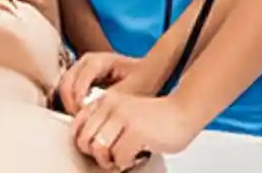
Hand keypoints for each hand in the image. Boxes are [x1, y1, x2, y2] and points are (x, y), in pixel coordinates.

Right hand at [57, 51, 141, 113]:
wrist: (144, 72)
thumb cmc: (141, 78)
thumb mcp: (132, 88)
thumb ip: (113, 97)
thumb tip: (94, 108)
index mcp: (100, 60)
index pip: (82, 77)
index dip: (80, 96)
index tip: (84, 112)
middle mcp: (87, 61)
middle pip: (67, 80)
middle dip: (70, 102)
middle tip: (80, 119)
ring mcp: (81, 67)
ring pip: (64, 85)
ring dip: (68, 103)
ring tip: (80, 118)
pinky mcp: (79, 75)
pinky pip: (67, 88)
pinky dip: (69, 102)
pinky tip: (80, 114)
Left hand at [72, 90, 199, 170]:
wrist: (184, 111)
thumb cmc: (156, 117)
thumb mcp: (124, 113)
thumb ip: (106, 122)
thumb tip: (87, 146)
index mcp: (105, 100)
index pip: (77, 125)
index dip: (84, 144)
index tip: (98, 150)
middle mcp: (111, 105)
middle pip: (85, 141)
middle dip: (97, 156)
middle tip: (113, 157)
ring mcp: (123, 117)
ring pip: (99, 149)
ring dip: (112, 160)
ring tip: (125, 157)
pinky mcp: (136, 131)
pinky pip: (120, 157)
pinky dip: (128, 162)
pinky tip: (138, 155)